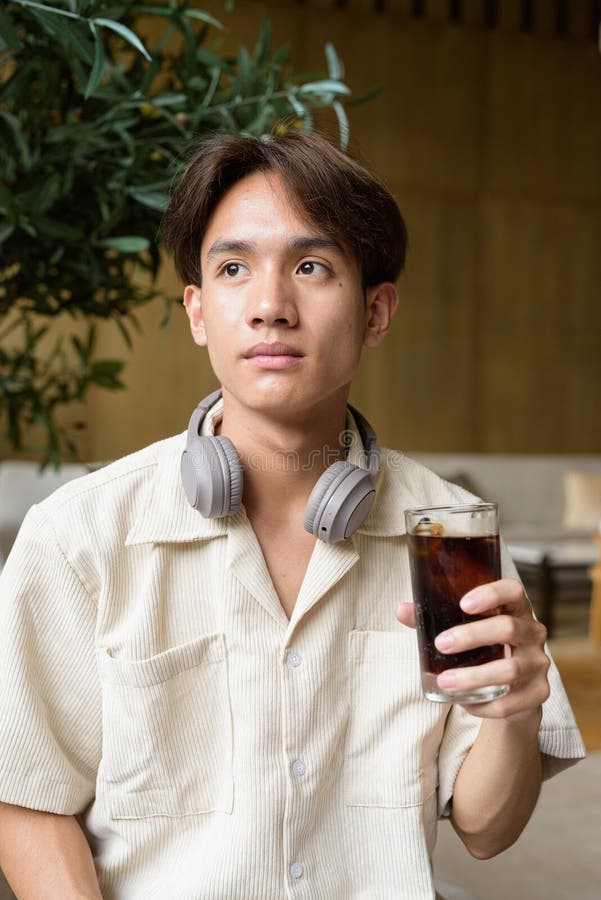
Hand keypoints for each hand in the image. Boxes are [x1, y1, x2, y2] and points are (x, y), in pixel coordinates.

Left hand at [395, 578, 549, 717]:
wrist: (514, 692)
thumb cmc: (485, 650)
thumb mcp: (463, 631)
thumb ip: (433, 619)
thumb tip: (401, 610)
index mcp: (516, 610)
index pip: (513, 591)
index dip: (492, 593)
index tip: (464, 604)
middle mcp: (533, 633)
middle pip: (508, 628)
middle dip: (471, 636)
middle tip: (441, 644)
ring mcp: (538, 664)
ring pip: (509, 670)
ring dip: (473, 677)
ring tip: (444, 681)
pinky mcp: (539, 694)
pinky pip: (510, 702)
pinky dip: (484, 705)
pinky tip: (464, 702)